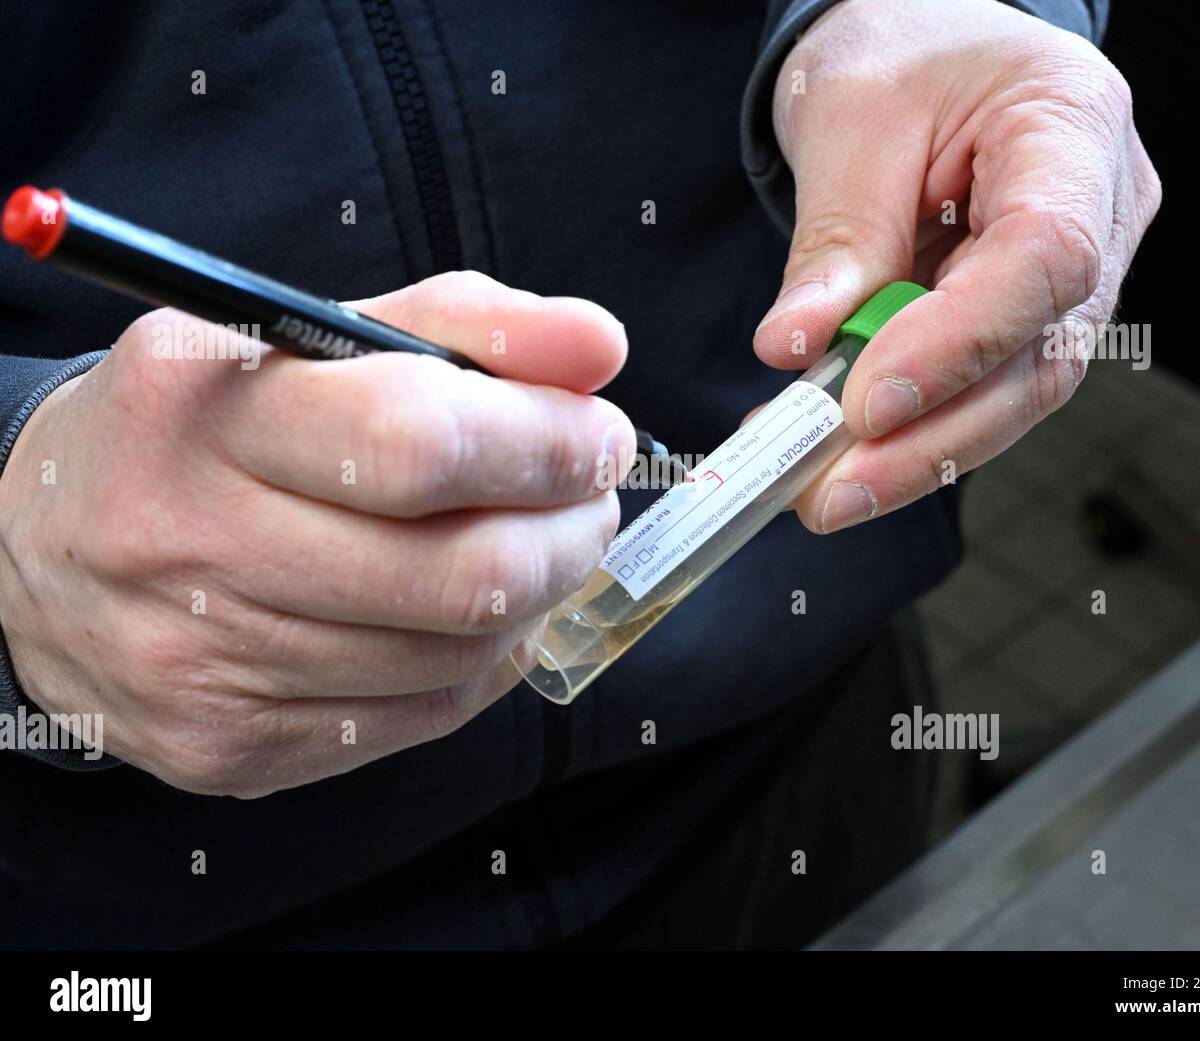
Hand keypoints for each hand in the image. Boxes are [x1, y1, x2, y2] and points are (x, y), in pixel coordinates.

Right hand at [0, 272, 633, 795]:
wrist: (42, 550)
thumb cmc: (209, 426)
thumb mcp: (318, 336)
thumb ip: (468, 326)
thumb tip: (598, 346)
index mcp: (200, 405)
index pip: (417, 443)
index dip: (545, 445)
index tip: (597, 435)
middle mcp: (186, 540)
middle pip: (460, 573)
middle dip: (570, 534)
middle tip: (587, 500)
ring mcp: (202, 662)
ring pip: (457, 653)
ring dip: (539, 595)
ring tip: (535, 545)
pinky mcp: (229, 744)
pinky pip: (424, 714)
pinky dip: (483, 658)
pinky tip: (470, 613)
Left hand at [755, 0, 1160, 532]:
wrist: (922, 45)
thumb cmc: (900, 50)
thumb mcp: (849, 118)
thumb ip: (835, 237)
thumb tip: (796, 348)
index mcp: (1073, 128)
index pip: (1046, 259)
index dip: (959, 344)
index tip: (866, 401)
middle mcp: (1101, 213)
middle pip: (1041, 358)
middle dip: (931, 439)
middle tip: (830, 492)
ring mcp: (1074, 277)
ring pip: (1013, 394)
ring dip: (915, 454)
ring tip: (821, 490)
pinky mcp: (1026, 317)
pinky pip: (979, 389)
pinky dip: (908, 431)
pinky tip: (839, 454)